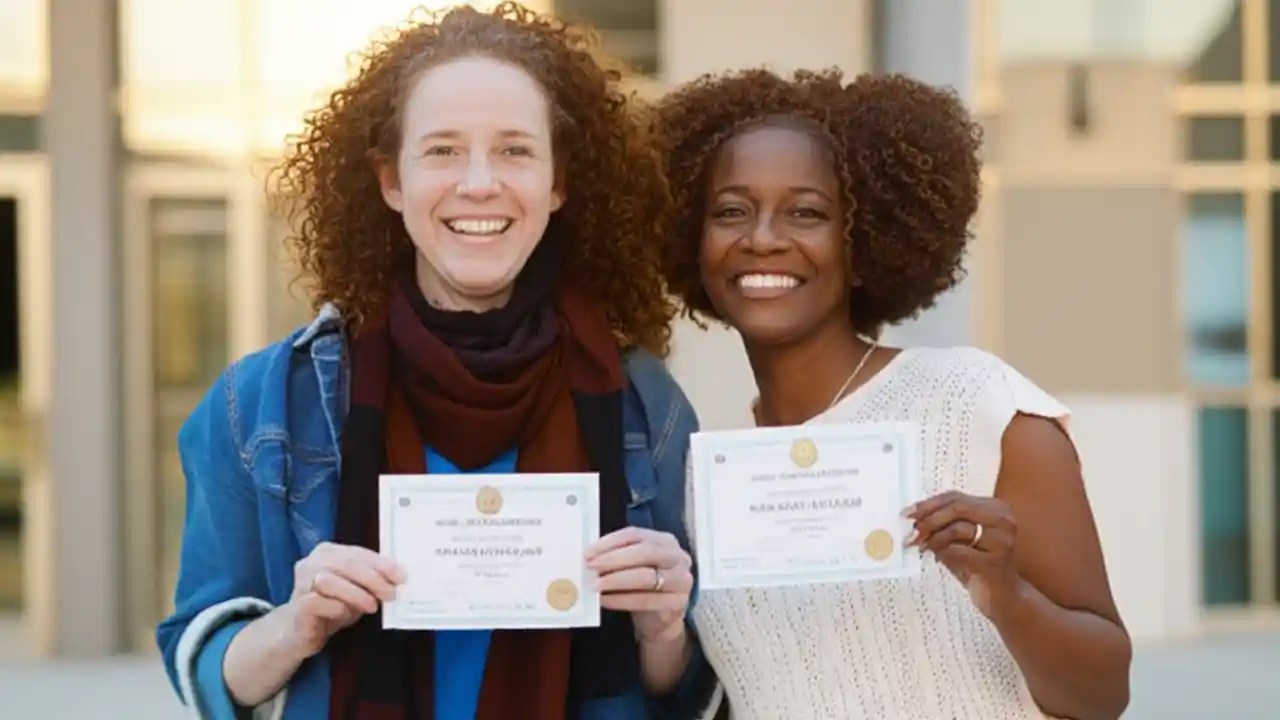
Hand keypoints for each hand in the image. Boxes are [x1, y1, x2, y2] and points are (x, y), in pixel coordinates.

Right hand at [284, 542, 405, 657]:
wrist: (299, 631)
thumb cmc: (331, 607)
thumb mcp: (356, 591)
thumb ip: (372, 582)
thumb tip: (398, 581)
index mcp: (328, 552)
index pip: (358, 553)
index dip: (381, 564)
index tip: (401, 576)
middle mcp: (312, 562)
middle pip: (345, 564)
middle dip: (372, 578)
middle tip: (390, 593)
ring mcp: (301, 583)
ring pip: (329, 580)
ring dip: (355, 593)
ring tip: (372, 606)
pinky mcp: (297, 605)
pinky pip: (316, 601)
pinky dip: (335, 607)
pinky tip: (345, 614)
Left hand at [585, 527, 692, 643]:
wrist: (660, 619)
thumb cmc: (643, 587)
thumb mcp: (634, 566)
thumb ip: (618, 557)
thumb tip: (589, 556)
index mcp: (665, 540)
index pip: (635, 534)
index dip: (610, 542)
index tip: (588, 552)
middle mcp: (677, 557)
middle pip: (644, 552)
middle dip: (613, 559)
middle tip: (591, 567)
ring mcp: (681, 580)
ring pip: (645, 577)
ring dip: (616, 580)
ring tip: (595, 585)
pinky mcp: (677, 603)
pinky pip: (646, 600)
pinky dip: (621, 600)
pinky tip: (605, 600)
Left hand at [905, 491, 1022, 618]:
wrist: (1000, 596)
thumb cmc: (977, 565)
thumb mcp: (957, 539)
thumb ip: (941, 524)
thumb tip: (912, 519)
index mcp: (995, 508)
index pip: (955, 497)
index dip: (928, 504)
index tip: (907, 513)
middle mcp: (1003, 520)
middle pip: (958, 508)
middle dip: (929, 519)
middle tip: (911, 531)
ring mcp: (1003, 541)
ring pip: (959, 528)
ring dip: (933, 536)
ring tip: (920, 545)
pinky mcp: (996, 562)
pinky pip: (961, 551)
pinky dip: (944, 552)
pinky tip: (936, 557)